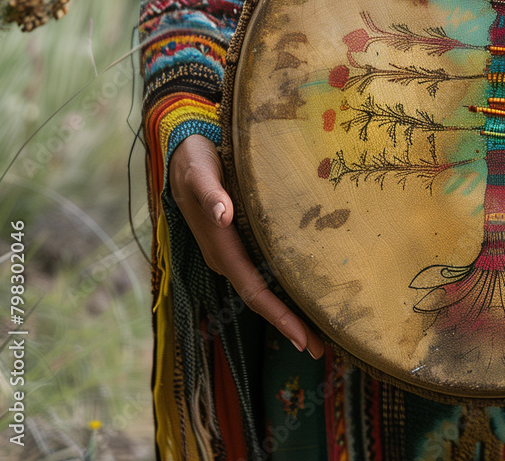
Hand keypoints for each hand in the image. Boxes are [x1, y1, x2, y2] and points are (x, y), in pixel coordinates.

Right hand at [168, 134, 324, 358]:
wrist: (181, 153)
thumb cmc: (194, 162)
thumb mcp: (200, 173)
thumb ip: (210, 194)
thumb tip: (222, 215)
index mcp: (220, 248)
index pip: (252, 289)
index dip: (278, 315)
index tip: (302, 338)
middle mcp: (225, 257)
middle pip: (260, 298)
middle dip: (289, 325)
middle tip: (322, 350)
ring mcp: (231, 253)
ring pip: (262, 289)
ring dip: (287, 312)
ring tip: (319, 332)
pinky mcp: (238, 242)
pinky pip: (262, 273)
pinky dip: (282, 291)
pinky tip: (302, 295)